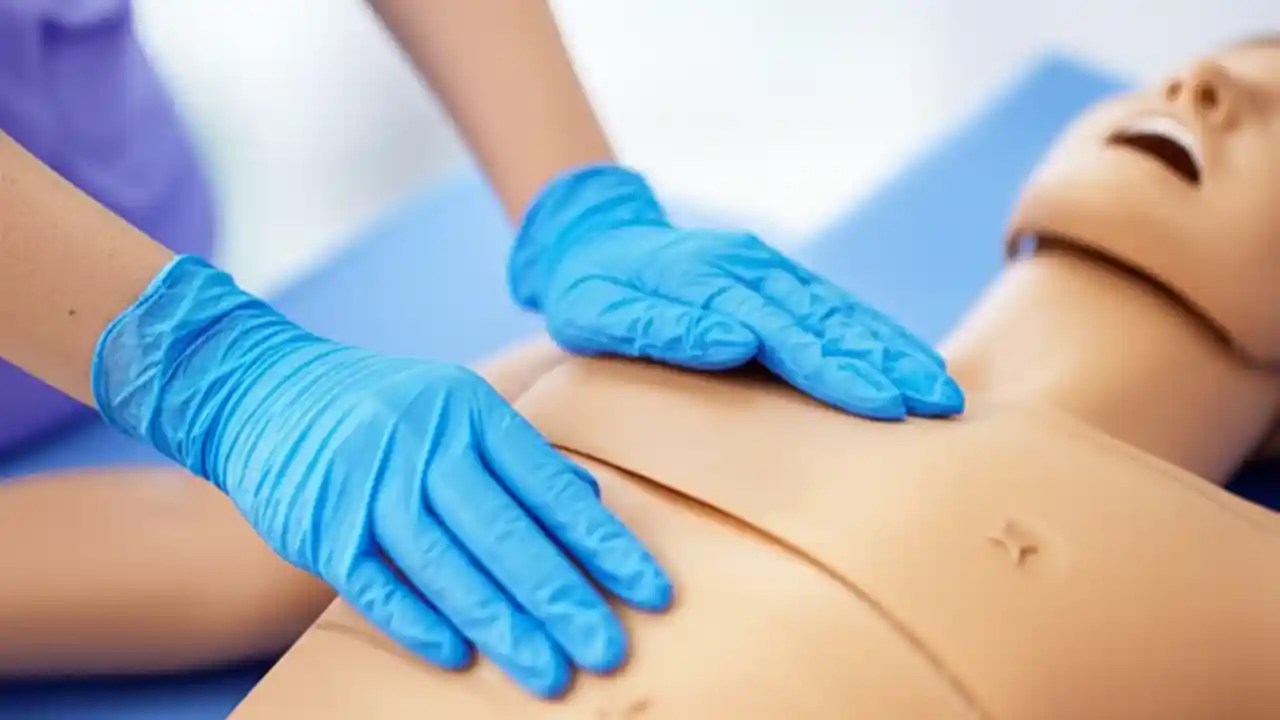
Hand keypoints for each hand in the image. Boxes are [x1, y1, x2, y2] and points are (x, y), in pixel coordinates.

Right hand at [92, 256, 670, 697]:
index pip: (550, 488)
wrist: (258, 388)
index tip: (651, 591)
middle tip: (610, 651)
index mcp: (469, 413)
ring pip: (447, 566)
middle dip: (563, 598)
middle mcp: (424, 446)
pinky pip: (375, 585)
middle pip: (505, 534)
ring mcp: (369, 486)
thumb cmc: (379, 406)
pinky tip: (460, 658)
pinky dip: (418, 622)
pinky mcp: (320, 526)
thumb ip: (519, 453)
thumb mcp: (454, 405)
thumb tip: (592, 497)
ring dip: (502, 626)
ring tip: (550, 673)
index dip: (604, 543)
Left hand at [510, 165, 963, 419]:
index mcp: (708, 282)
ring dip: (893, 349)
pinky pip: (834, 306)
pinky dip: (876, 332)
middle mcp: (750, 270)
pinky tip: (909, 359)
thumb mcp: (599, 314)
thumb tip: (737, 341)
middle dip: (886, 363)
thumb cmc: (590, 294)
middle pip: (827, 320)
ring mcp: (768, 270)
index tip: (881, 403)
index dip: (834, 370)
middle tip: (937, 404)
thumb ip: (664, 326)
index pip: (783, 333)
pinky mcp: (777, 279)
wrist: (596, 241)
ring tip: (940, 390)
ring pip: (841, 311)